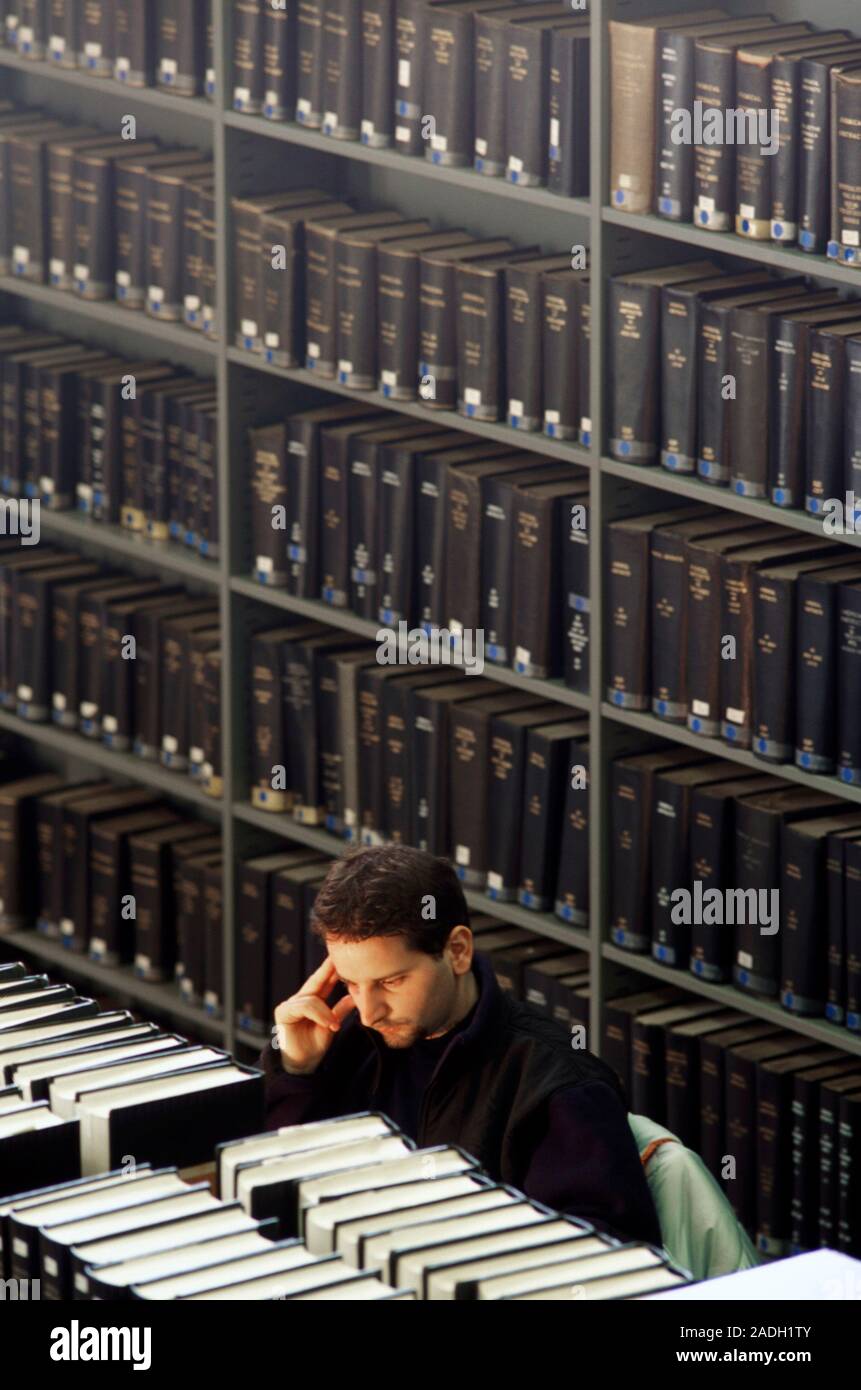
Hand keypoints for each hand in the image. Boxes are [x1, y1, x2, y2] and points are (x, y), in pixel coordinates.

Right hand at [272, 957, 355, 1074]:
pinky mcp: (283, 1012)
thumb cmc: (315, 1045)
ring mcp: (290, 1004)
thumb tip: (354, 996)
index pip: (323, 981)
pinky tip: (328, 1024)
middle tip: (337, 956)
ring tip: (334, 1025)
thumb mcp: (332, 1025)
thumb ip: (340, 1010)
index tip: (342, 956)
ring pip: (312, 998)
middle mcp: (300, 999)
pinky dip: (319, 1014)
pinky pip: (305, 1007)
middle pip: (316, 980)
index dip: (332, 969)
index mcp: (312, 1000)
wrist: (303, 1064)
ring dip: (326, 1012)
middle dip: (327, 969)